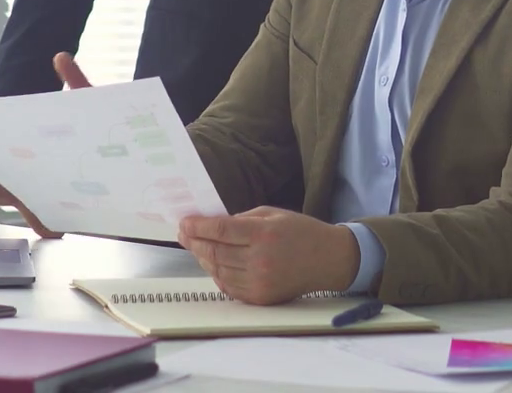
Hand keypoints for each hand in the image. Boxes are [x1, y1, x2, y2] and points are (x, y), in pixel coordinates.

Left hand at [176, 207, 359, 304]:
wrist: (327, 260)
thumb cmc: (301, 232)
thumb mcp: (273, 214)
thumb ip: (242, 218)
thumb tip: (213, 226)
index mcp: (264, 233)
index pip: (221, 230)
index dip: (198, 226)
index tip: (184, 222)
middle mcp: (260, 259)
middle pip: (215, 252)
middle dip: (194, 242)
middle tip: (183, 234)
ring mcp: (260, 282)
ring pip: (218, 271)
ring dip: (203, 258)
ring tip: (197, 247)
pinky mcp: (261, 297)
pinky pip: (229, 287)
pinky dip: (217, 275)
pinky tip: (213, 264)